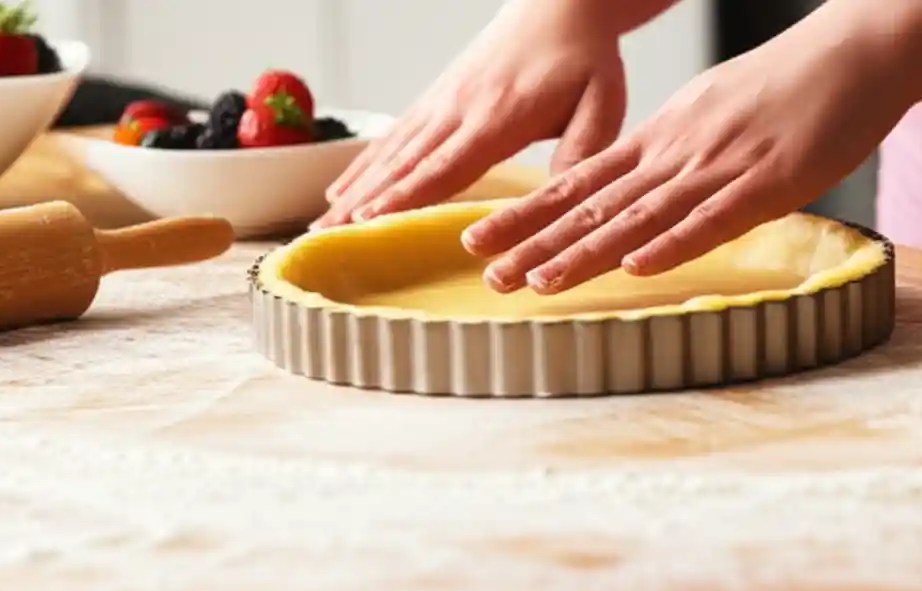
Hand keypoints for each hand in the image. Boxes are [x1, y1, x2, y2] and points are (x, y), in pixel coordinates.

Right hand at [312, 0, 628, 229]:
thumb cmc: (584, 58)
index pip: (444, 165)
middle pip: (402, 165)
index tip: (368, 220)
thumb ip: (582, 151)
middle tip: (324, 237)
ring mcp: (440, 104)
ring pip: (388, 154)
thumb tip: (562, 199)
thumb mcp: (602, 102)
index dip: (404, 195)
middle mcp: (458, 111)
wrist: (560, 4)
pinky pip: (392, 138)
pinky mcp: (434, 100)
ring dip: (351, 191)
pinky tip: (338, 191)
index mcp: (497, 118)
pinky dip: (362, 167)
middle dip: (361, 204)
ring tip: (319, 225)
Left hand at [464, 8, 911, 293]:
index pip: (575, 185)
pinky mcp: (767, 183)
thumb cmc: (777, 90)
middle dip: (537, 244)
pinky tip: (637, 267)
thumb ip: (661, 159)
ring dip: (587, 253)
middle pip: (593, 208)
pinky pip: (714, 218)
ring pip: (639, 218)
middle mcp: (672, 156)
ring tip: (539, 282)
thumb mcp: (700, 118)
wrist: (851, 53)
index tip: (477, 240)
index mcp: (655, 142)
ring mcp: (717, 169)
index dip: (524, 215)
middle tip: (488, 277)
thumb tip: (625, 194)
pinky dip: (673, 243)